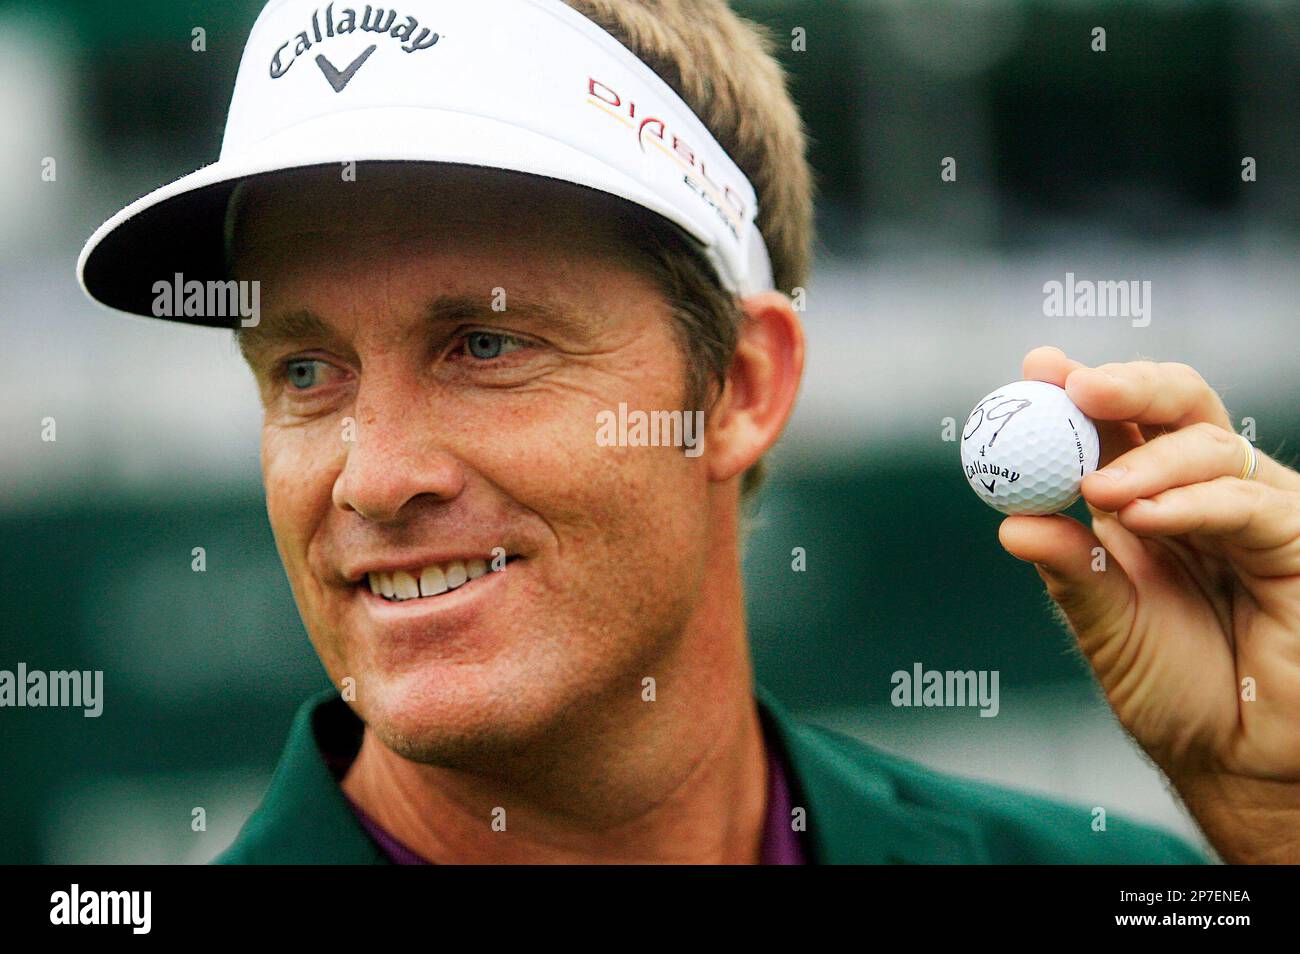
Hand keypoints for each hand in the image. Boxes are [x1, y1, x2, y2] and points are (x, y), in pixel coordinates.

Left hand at [997, 346, 1299, 862]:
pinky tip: (1142, 515)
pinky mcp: (1297, 543)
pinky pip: (1247, 503)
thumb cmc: (1174, 689)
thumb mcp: (1106, 624)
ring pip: (1211, 444)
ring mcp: (1254, 513)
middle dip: (1125, 385)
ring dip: (1147, 458)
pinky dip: (1191, 502)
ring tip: (1097, 488)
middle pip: (1178, 404)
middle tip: (1075, 384)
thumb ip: (1069, 571)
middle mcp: (1202, 494)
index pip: (1121, 423)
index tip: (1039, 367)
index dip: (1083, 389)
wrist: (1237, 761)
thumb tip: (1010, 524)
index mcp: (1148, 500)